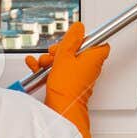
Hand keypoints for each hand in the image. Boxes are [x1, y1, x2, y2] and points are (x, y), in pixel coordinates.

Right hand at [24, 21, 109, 137]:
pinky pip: (59, 71)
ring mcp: (78, 77)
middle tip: (54, 52)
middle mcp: (89, 68)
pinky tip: (37, 67)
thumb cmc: (66, 88)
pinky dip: (48, 68)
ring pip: (66, 61)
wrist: (60, 110)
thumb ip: (72, 39)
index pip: (100, 43)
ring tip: (44, 62)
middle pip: (77, 51)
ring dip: (52, 59)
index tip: (76, 36)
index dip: (86, 38)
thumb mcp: (65, 56)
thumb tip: (79, 28)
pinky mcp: (68, 84)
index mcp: (94, 58)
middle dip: (62, 49)